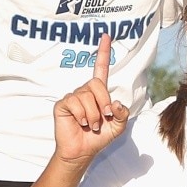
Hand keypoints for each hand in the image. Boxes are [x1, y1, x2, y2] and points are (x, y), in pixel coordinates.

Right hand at [52, 41, 127, 164]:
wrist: (83, 151)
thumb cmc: (99, 136)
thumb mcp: (118, 126)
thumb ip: (122, 114)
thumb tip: (115, 102)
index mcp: (99, 93)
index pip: (100, 69)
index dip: (103, 53)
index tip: (106, 36)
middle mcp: (85, 91)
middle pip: (96, 84)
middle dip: (103, 101)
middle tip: (104, 117)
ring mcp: (73, 97)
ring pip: (86, 96)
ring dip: (93, 114)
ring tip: (91, 125)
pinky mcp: (63, 105)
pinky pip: (74, 102)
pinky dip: (82, 115)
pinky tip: (81, 123)